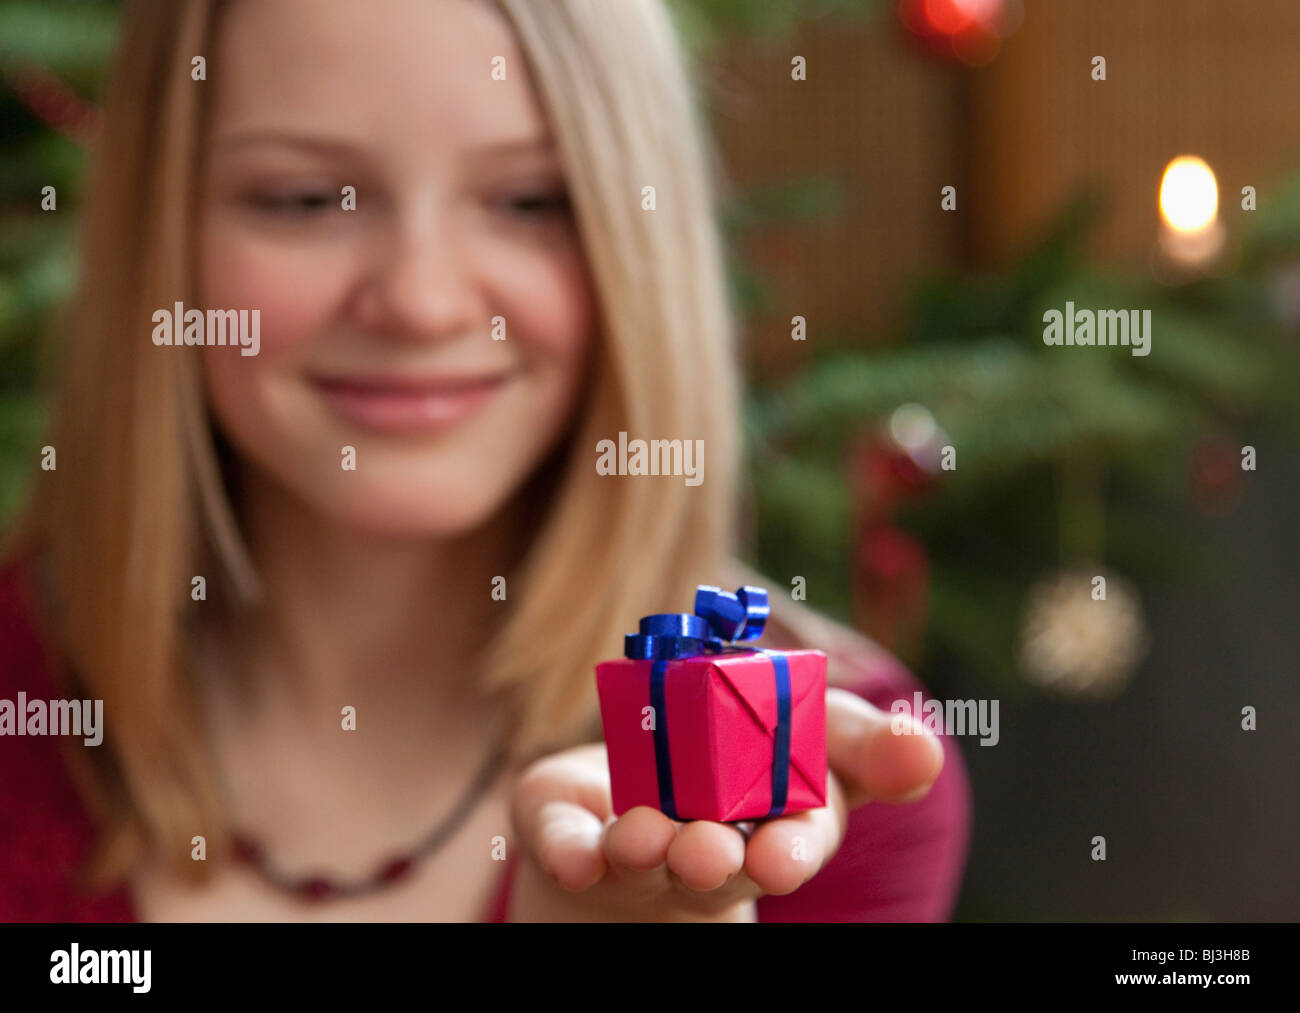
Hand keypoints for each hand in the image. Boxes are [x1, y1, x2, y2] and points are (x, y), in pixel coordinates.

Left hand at [507, 688, 944, 920]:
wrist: (627, 803)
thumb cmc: (733, 763)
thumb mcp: (807, 735)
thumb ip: (860, 741)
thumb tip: (925, 749)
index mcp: (773, 826)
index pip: (798, 837)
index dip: (794, 848)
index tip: (786, 855)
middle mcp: (709, 850)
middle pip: (723, 864)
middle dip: (719, 861)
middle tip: (711, 856)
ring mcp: (637, 850)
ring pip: (647, 862)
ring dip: (648, 851)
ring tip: (644, 839)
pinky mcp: (571, 836)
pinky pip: (566, 846)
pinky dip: (571, 851)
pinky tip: (575, 854)